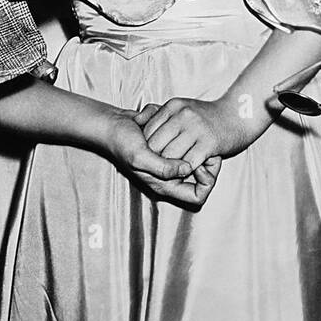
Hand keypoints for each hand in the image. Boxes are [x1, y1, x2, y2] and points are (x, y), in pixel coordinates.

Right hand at [99, 107, 221, 208]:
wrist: (113, 124)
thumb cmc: (122, 142)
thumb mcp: (139, 157)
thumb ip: (163, 167)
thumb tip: (188, 169)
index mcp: (163, 184)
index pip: (197, 196)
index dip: (206, 182)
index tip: (203, 163)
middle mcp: (169, 175)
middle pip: (203, 178)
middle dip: (207, 161)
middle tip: (207, 145)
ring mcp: (170, 161)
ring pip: (199, 160)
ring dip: (199, 146)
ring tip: (193, 133)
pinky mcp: (170, 147)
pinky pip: (189, 145)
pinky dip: (188, 135)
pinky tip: (179, 127)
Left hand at [140, 96, 263, 169]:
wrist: (239, 115)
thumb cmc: (208, 116)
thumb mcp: (183, 107)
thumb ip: (162, 114)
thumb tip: (137, 121)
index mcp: (174, 106)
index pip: (148, 130)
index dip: (146, 146)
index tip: (151, 155)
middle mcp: (183, 115)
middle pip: (156, 144)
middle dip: (155, 159)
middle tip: (157, 168)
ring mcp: (196, 128)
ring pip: (169, 155)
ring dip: (169, 167)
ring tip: (170, 172)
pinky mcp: (208, 143)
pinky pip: (188, 162)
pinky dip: (185, 170)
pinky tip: (187, 171)